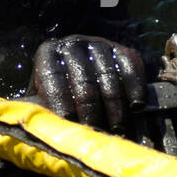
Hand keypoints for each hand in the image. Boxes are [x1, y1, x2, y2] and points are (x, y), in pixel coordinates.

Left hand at [32, 35, 146, 131]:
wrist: (86, 75)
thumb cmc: (59, 96)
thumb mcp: (43, 98)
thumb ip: (41, 110)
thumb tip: (42, 131)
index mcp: (47, 54)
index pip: (52, 78)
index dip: (60, 103)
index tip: (69, 124)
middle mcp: (72, 44)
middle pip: (84, 82)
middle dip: (91, 112)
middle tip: (97, 134)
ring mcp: (99, 43)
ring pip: (109, 77)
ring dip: (115, 108)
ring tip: (117, 130)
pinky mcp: (122, 48)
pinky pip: (131, 67)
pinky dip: (135, 88)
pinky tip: (136, 108)